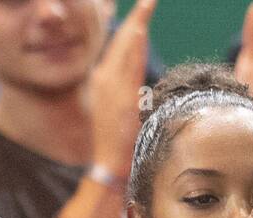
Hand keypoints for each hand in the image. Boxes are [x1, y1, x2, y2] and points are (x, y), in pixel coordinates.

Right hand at [87, 0, 155, 178]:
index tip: (144, 11)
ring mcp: (110, 87)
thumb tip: (141, 87)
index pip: (120, 47)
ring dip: (138, 23)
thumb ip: (130, 95)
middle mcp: (103, 79)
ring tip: (149, 3)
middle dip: (138, 16)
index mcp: (103, 81)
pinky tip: (141, 28)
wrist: (108, 167)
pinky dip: (134, 45)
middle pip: (122, 40)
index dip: (133, 27)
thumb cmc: (117, 146)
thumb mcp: (122, 114)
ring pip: (125, 48)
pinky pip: (128, 65)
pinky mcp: (120, 97)